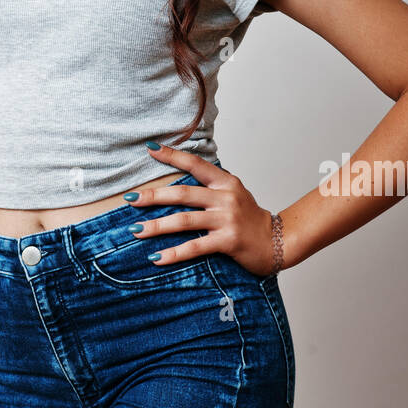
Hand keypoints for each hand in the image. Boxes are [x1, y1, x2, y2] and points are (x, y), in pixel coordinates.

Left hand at [127, 142, 279, 277]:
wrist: (277, 242)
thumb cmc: (250, 218)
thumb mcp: (233, 194)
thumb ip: (211, 186)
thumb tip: (178, 180)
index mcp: (226, 182)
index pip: (195, 164)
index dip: (172, 155)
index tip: (150, 149)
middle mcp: (225, 197)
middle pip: (183, 193)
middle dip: (153, 196)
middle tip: (129, 199)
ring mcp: (227, 220)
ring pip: (184, 221)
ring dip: (156, 226)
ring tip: (135, 230)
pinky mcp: (228, 242)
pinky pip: (195, 247)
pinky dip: (173, 253)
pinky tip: (156, 257)